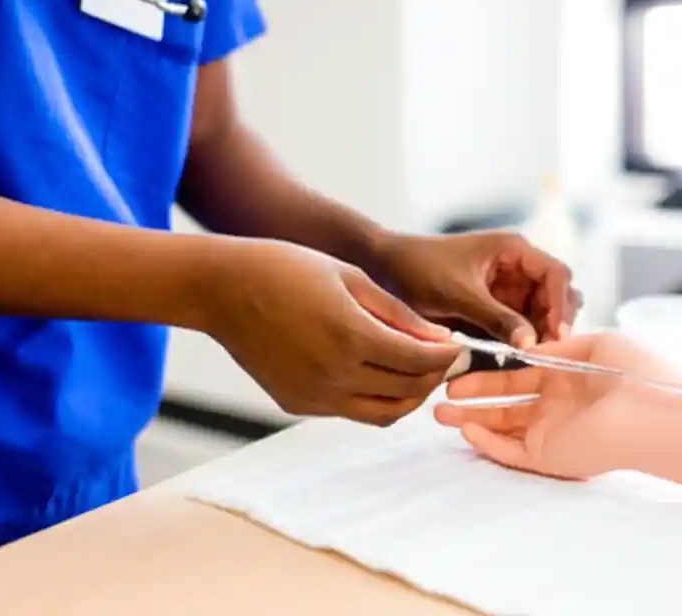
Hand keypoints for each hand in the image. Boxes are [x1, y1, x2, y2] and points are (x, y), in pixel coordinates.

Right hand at [204, 239, 461, 425]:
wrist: (223, 288)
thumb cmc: (287, 268)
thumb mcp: (351, 278)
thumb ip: (399, 314)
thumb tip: (440, 339)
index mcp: (351, 337)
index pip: (419, 361)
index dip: (447, 356)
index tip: (458, 345)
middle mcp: (334, 375)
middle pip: (407, 392)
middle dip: (434, 376)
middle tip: (444, 358)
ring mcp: (314, 395)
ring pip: (384, 413)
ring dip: (408, 395)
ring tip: (417, 369)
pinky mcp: (297, 404)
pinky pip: (351, 410)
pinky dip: (374, 396)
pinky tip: (378, 371)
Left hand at [376, 231, 580, 347]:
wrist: (385, 270)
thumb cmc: (419, 269)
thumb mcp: (459, 294)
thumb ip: (496, 318)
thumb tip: (532, 344)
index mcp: (513, 250)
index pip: (555, 274)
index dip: (560, 305)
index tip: (557, 335)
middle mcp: (517, 267)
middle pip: (555, 295)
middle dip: (555, 322)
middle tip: (549, 353)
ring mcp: (507, 288)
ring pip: (540, 313)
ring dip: (541, 334)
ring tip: (535, 359)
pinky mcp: (495, 308)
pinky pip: (520, 325)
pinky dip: (522, 341)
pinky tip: (519, 359)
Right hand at [434, 333, 678, 478]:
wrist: (655, 412)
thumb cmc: (638, 371)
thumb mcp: (596, 343)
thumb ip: (555, 347)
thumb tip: (524, 349)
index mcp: (571, 377)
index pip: (522, 373)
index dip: (494, 368)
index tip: (465, 359)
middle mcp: (559, 406)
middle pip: (506, 402)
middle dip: (473, 396)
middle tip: (443, 390)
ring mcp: (554, 433)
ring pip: (503, 429)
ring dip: (472, 420)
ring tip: (439, 412)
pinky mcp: (551, 457)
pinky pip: (512, 452)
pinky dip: (488, 443)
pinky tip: (466, 429)